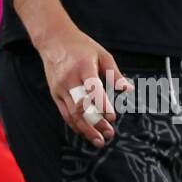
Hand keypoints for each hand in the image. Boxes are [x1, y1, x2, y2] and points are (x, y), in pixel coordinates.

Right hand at [34, 26, 131, 147]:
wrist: (53, 40)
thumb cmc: (81, 47)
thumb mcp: (101, 54)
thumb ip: (115, 73)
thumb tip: (128, 89)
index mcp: (83, 66)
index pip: (92, 88)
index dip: (102, 104)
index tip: (112, 117)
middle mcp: (69, 79)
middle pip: (81, 105)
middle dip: (95, 122)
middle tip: (109, 134)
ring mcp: (60, 88)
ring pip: (72, 114)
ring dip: (86, 129)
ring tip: (99, 141)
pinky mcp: (55, 94)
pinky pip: (65, 113)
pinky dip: (76, 125)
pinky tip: (86, 133)